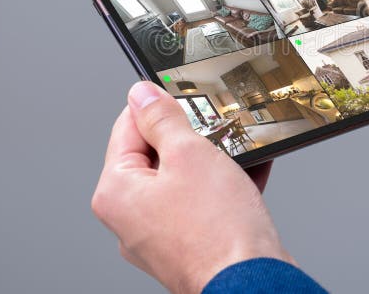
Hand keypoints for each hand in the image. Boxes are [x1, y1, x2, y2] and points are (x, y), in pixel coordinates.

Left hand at [91, 82, 292, 293]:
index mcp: (116, 193)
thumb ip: (162, 119)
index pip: (127, 128)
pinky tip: (249, 171)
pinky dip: (222, 185)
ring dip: (212, 160)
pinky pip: (201, 203)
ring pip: (183, 179)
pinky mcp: (188, 245)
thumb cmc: (217, 231)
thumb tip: (142, 94)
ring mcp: (159, 235)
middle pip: (155, 155)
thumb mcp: (189, 154)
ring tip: (236, 149)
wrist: (252, 282)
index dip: (157, 106)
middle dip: (190, 137)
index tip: (179, 93)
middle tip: (214, 126)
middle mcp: (130, 218)